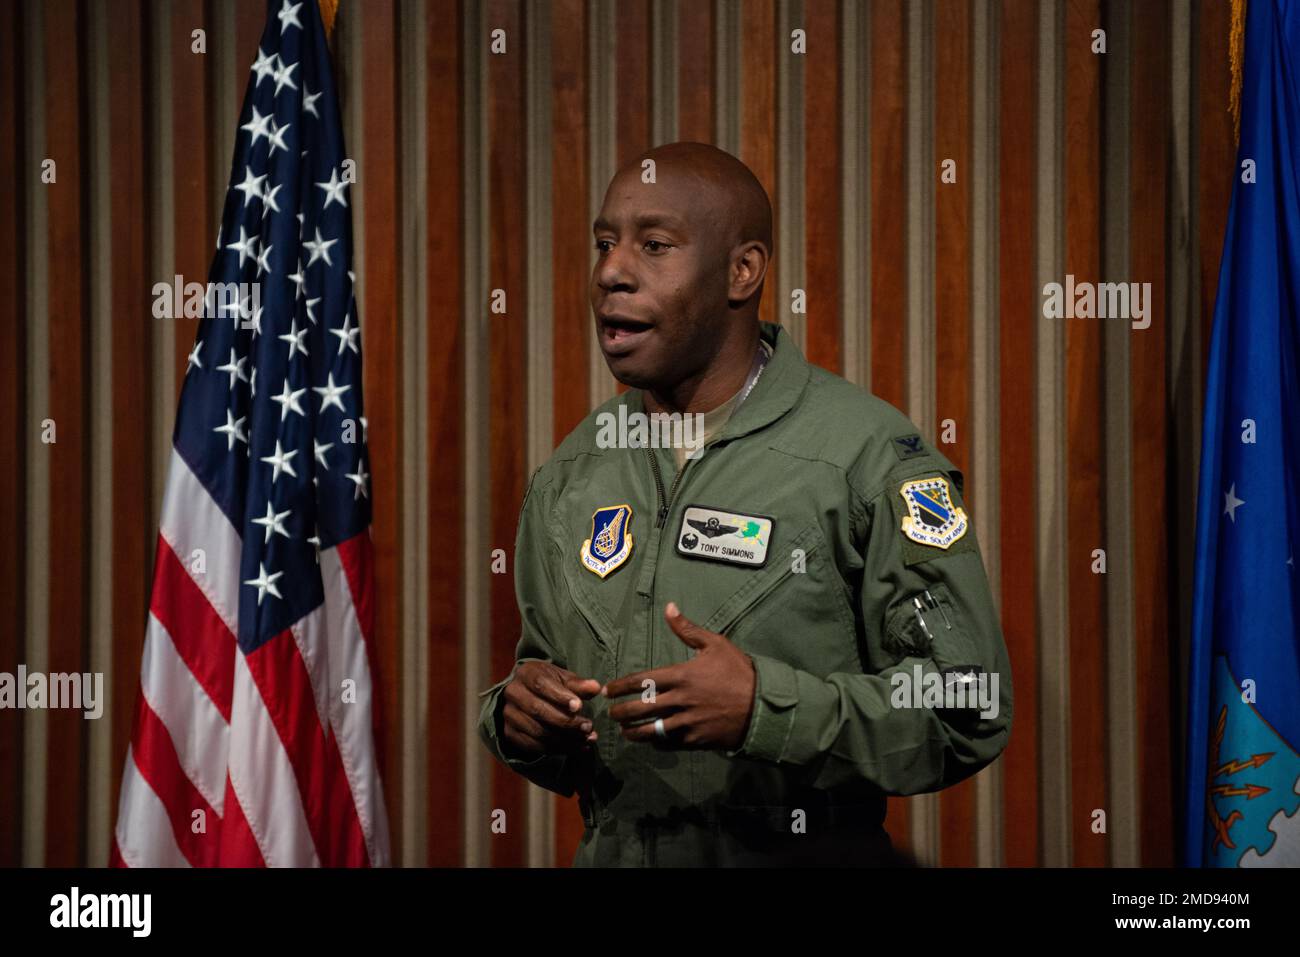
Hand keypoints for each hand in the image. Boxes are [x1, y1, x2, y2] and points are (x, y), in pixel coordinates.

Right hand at [501, 661, 602, 756]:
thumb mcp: (564, 679)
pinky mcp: (511, 734)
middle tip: (588, 727)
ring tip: (587, 739)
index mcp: (526, 673)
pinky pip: (534, 746)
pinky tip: (577, 747)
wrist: (529, 694)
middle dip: (565, 721)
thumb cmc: (551, 684)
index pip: (540, 684)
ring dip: (565, 739)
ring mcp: (509, 715)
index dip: (560, 696)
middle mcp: (513, 693)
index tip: (579, 706)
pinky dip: (558, 749)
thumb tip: (595, 688)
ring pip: (537, 731)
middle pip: (537, 710)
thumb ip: (579, 684)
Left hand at [604, 602, 755, 749]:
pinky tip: (650, 742)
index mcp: (682, 676)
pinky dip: (657, 744)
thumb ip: (688, 629)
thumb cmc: (739, 672)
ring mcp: (688, 722)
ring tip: (624, 732)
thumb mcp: (716, 645)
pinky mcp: (697, 740)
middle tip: (611, 714)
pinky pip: (669, 744)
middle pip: (641, 708)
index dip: (621, 686)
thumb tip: (669, 607)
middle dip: (621, 712)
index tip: (608, 690)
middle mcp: (681, 700)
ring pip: (652, 731)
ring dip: (634, 732)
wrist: (764, 706)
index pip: (642, 681)